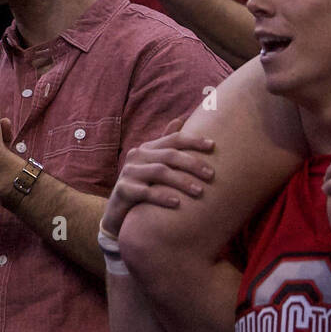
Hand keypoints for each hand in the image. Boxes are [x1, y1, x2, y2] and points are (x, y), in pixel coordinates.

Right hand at [102, 115, 215, 237]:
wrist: (117, 212)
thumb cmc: (142, 187)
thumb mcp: (153, 165)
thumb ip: (166, 144)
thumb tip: (181, 118)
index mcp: (148, 148)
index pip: (174, 139)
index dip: (194, 140)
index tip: (213, 145)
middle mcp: (137, 156)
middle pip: (170, 155)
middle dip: (193, 163)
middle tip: (211, 175)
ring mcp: (128, 172)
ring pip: (160, 172)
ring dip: (182, 181)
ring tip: (200, 191)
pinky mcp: (122, 190)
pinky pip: (145, 192)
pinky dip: (162, 196)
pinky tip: (177, 203)